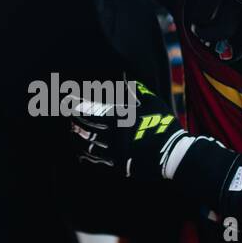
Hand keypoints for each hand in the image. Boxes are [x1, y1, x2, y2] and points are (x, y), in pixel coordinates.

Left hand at [68, 81, 197, 181]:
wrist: (174, 154)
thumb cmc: (164, 125)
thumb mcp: (152, 103)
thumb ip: (136, 91)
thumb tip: (124, 77)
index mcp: (121, 117)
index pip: (92, 109)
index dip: (77, 105)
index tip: (67, 101)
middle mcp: (115, 134)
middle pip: (87, 127)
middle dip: (74, 120)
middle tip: (68, 116)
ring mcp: (115, 151)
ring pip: (88, 144)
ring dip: (78, 137)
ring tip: (72, 131)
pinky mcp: (118, 165)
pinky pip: (97, 161)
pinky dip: (86, 155)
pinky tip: (80, 152)